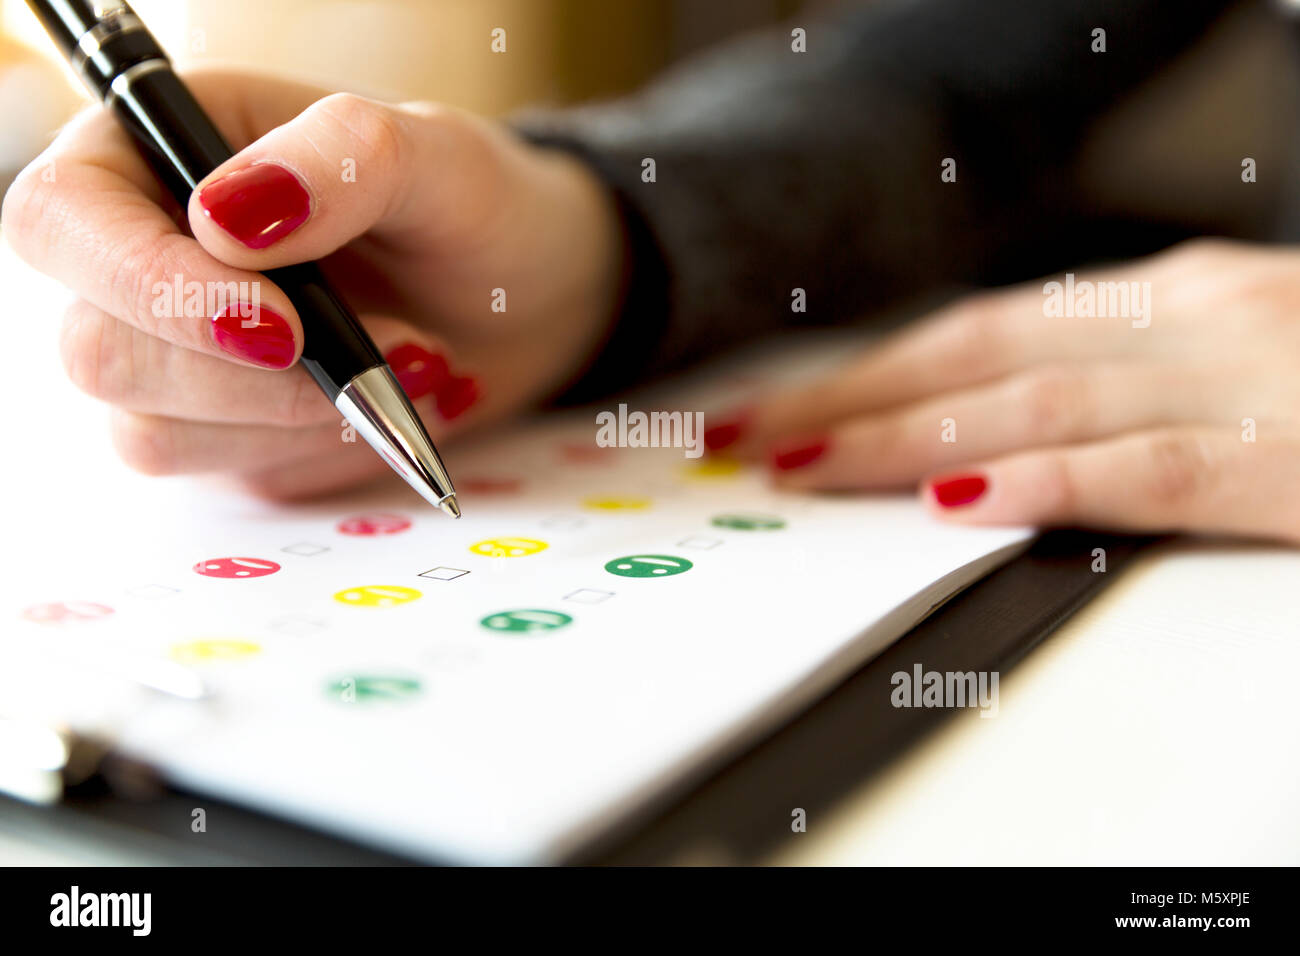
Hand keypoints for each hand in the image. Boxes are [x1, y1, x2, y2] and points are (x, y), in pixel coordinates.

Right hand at [2, 70, 622, 498]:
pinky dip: (311, 448)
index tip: (281, 324)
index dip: (150, 285)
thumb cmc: (475, 209)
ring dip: (293, 418)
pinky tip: (383, 409)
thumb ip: (340, 159)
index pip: (65, 221)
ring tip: (410, 365)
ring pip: (152, 433)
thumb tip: (222, 216)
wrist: (529, 300)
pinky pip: (224, 471)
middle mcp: (144, 255)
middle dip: (246, 378)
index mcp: (159, 151)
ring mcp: (173, 354)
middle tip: (387, 349)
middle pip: (96, 350)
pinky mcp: (220, 430)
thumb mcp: (436, 156)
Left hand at [710, 239, 1299, 542]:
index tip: (778, 400)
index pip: (978, 328)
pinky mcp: (1293, 459)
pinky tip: (956, 501)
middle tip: (744, 432)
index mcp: (1170, 297)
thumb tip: (973, 430)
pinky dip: (1046, 481)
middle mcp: (1192, 317)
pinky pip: (1149, 468)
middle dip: (849, 397)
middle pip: (979, 355)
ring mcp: (1243, 380)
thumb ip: (1108, 379)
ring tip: (805, 463)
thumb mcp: (1221, 353)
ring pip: (1037, 400)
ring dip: (904, 437)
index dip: (867, 367)